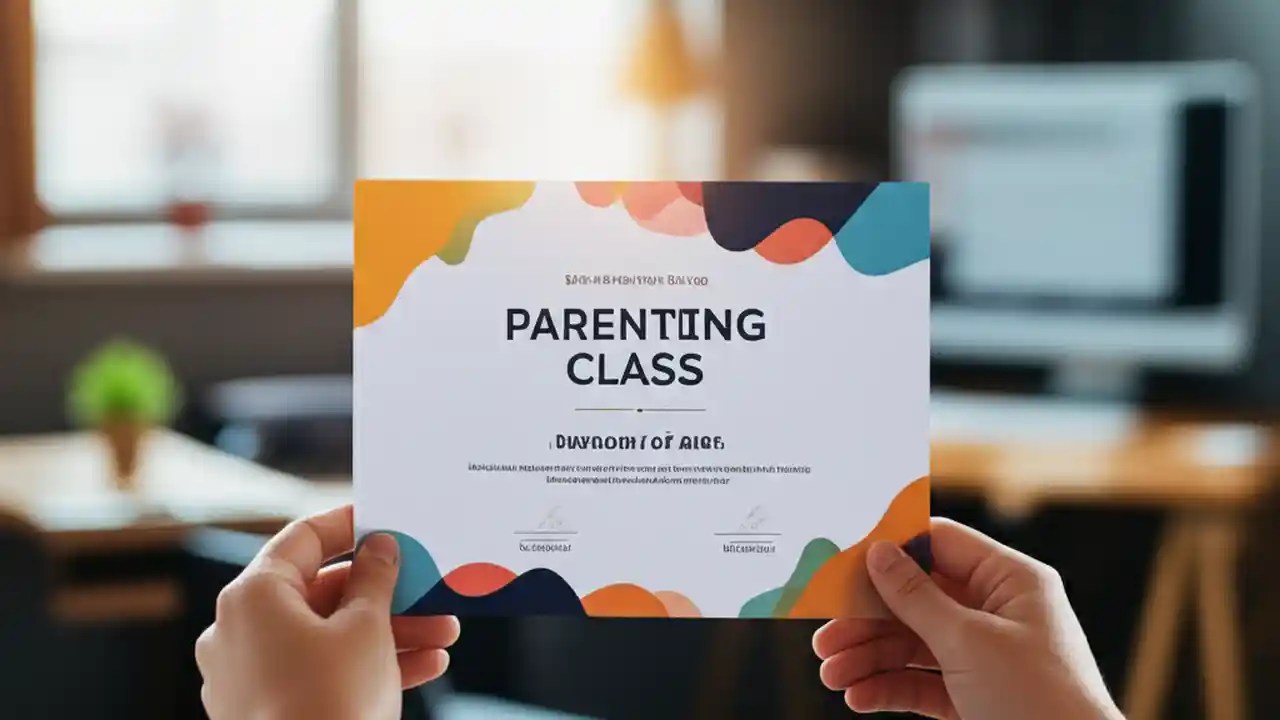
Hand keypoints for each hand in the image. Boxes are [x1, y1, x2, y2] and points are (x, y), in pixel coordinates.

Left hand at [196, 506, 459, 719]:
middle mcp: (238, 630)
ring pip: (326, 636)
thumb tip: (378, 549)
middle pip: (321, 592)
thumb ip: (376, 578)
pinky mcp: (264, 710)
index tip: (385, 521)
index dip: (349, 525)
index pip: (303, 539)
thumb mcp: (367, 627)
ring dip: (388, 632)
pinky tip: (424, 667)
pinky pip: (318, 671)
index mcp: (253, 596)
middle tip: (429, 589)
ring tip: (443, 636)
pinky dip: (364, 665)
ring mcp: (247, 675)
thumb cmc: (331, 700)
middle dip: (385, 594)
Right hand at [813, 518, 1122, 719]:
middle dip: (868, 621)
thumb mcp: (968, 642)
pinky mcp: (974, 694)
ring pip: (912, 643)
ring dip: (869, 658)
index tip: (843, 562)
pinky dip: (888, 687)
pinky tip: (858, 696)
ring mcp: (985, 655)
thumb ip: (916, 597)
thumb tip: (879, 554)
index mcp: (1011, 581)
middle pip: (917, 599)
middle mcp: (997, 612)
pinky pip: (921, 680)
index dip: (892, 550)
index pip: (941, 544)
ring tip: (831, 675)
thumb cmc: (1039, 700)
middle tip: (825, 635)